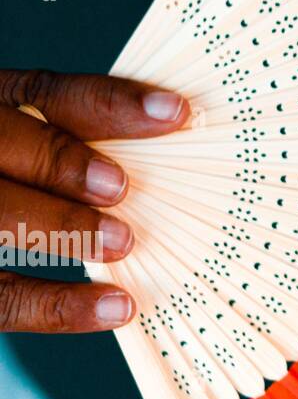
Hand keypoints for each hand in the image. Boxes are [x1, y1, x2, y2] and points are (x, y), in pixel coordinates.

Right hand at [0, 69, 187, 332]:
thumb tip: (179, 159)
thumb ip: (84, 144)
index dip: (109, 102)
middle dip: (61, 162)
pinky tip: (116, 307)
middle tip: (121, 186)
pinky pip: (0, 299)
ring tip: (123, 242)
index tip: (175, 112)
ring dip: (60, 228)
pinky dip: (57, 306)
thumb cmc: (33, 179)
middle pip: (4, 144)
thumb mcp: (40, 141)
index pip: (46, 92)